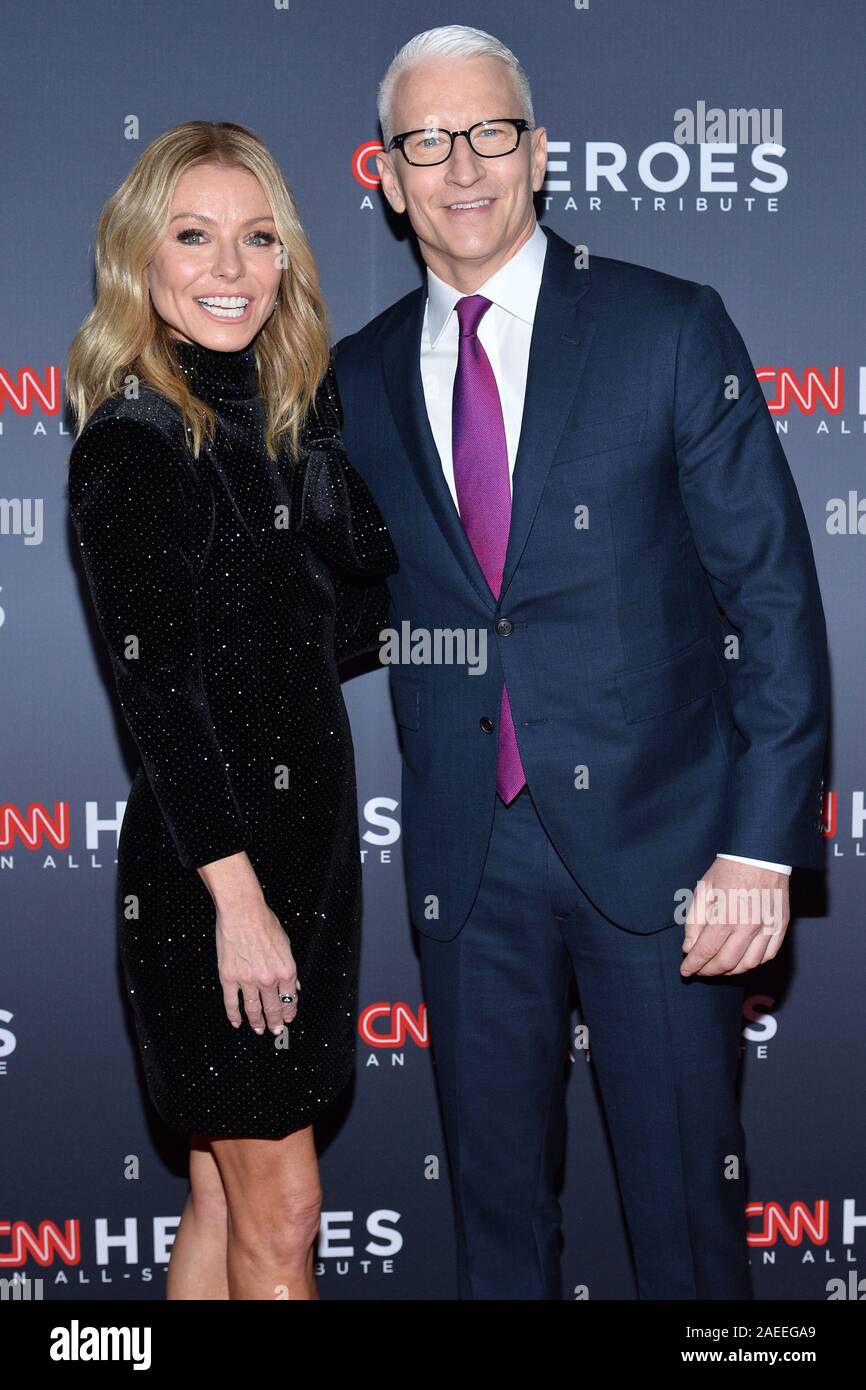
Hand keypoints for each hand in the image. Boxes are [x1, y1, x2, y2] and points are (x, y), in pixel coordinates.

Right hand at [215, 895, 300, 1033]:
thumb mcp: (286, 945)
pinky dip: (234, 1016)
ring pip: (253, 1010)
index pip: (290, 999)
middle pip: (273, 1009)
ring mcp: (247, 981)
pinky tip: (237, 1023)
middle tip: (276, 1030)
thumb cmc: (264, 923)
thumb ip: (289, 968)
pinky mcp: (229, 978)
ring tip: (259, 1030)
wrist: (242, 912)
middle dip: (276, 1022)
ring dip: (257, 1023)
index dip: (290, 1011)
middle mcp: (268, 980)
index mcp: (285, 971)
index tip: (289, 1018)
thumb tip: (294, 986)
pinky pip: (231, 1003)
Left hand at [680, 857, 789, 976]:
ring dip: (730, 971)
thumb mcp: (703, 889)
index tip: (685, 970)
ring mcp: (767, 928)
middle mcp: (748, 926)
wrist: (761, 854)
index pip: (706, 951)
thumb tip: (689, 948)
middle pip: (726, 963)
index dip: (693, 965)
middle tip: (699, 970)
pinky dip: (753, 964)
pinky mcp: (781, 926)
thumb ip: (694, 921)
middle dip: (708, 971)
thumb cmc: (729, 870)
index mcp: (725, 916)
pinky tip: (741, 960)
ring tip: (719, 968)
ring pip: (748, 964)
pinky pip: (768, 955)